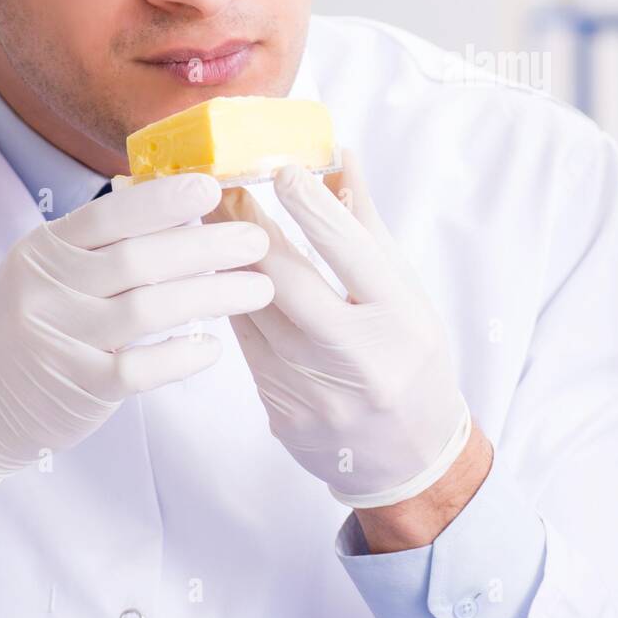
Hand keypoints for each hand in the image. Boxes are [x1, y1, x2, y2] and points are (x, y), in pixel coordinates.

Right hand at [0, 173, 274, 486]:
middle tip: (257, 241)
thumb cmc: (29, 321)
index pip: (110, 214)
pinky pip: (137, 370)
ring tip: (260, 289)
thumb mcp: (49, 267)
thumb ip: (103, 239)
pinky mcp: (74, 387)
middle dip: (208, 247)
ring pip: (148, 310)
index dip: (164, 199)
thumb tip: (179, 195)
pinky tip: (213, 347)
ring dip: (212, 296)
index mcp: (48, 250)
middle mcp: (50, 289)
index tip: (215, 188)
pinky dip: (180, 357)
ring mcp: (60, 339)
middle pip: (140, 259)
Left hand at [208, 148, 470, 508]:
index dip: (310, 207)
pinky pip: (245, 345)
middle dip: (247, 226)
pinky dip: (231, 303)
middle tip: (221, 184)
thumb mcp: (406, 292)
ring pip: (253, 310)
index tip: (280, 168)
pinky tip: (216, 275)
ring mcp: (314, 391)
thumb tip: (340, 159)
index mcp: (397, 320)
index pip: (349, 251)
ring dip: (226, 260)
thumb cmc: (413, 360)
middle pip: (286, 279)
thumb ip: (367, 227)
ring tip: (204, 219)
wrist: (408, 458)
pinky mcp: (280, 412)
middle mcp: (356, 358)